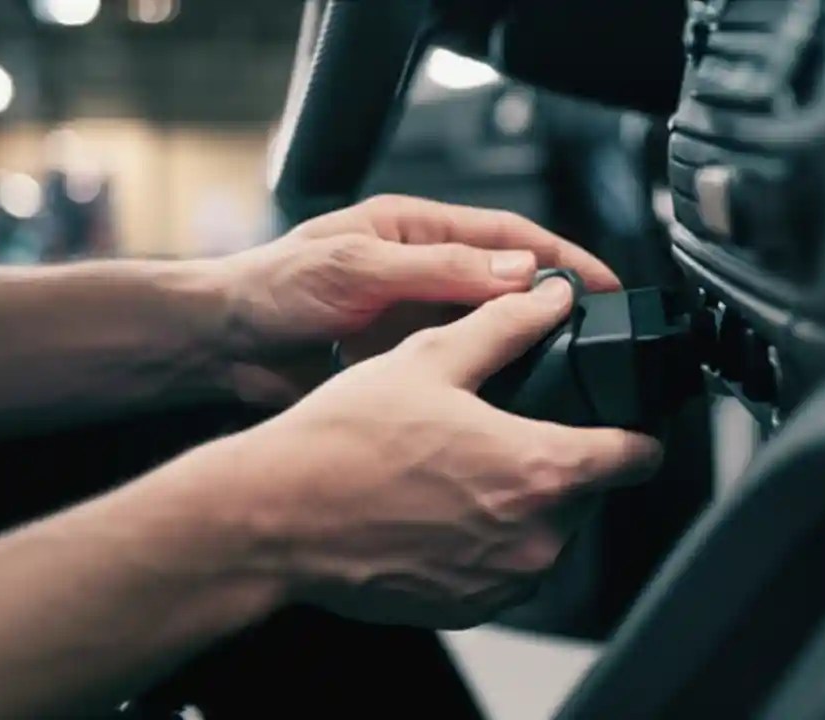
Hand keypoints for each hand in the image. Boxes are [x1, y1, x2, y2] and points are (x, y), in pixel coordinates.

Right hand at [196, 278, 661, 628]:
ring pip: (547, 532)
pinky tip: (438, 508)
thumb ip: (507, 326)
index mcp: (541, 471)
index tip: (626, 424)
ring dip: (522, 502)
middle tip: (500, 432)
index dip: (637, 432)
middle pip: (589, 493)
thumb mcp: (431, 361)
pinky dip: (487, 540)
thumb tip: (549, 298)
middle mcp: (535, 538)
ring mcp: (505, 581)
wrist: (278, 518)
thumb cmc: (345, 443)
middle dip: (560, 461)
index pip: (638, 457)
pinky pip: (506, 568)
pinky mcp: (471, 607)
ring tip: (458, 468)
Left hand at [214, 195, 620, 404]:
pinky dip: (488, 380)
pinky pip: (459, 365)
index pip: (510, 236)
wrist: (222, 343)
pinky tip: (509, 403)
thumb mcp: (359, 268)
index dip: (562, 258)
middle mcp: (423, 269)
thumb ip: (438, 269)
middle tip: (598, 336)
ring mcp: (415, 315)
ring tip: (567, 374)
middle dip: (554, 306)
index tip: (602, 285)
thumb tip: (517, 269)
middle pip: (509, 283)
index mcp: (417, 229)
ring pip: (489, 329)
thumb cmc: (272, 286)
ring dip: (525, 347)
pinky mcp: (401, 358)